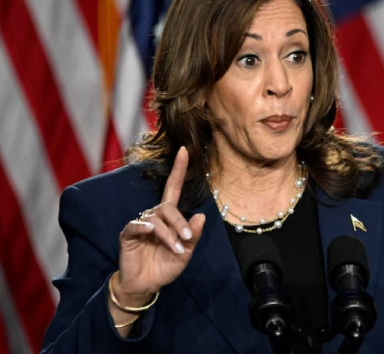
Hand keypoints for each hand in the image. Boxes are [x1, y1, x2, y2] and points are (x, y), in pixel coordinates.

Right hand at [113, 146, 205, 305]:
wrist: (146, 285)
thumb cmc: (166, 265)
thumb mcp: (186, 253)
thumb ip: (193, 236)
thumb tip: (202, 215)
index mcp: (169, 217)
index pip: (173, 187)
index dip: (178, 169)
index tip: (184, 150)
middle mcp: (155, 216)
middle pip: (168, 207)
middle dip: (180, 222)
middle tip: (187, 238)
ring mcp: (141, 224)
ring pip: (157, 219)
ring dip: (168, 234)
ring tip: (176, 249)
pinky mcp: (128, 234)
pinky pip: (136, 226)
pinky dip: (144, 227)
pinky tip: (151, 231)